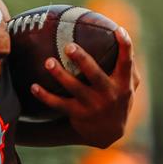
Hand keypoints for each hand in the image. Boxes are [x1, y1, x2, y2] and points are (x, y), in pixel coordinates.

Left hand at [27, 29, 136, 147]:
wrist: (108, 133)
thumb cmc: (118, 100)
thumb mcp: (129, 86)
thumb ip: (128, 66)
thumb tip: (122, 34)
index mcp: (123, 84)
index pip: (126, 63)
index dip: (125, 47)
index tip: (118, 30)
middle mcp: (109, 94)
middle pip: (95, 75)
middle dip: (82, 60)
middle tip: (69, 46)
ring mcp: (93, 105)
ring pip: (74, 88)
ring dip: (60, 75)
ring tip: (48, 62)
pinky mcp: (78, 114)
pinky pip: (58, 104)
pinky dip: (45, 96)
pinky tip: (33, 87)